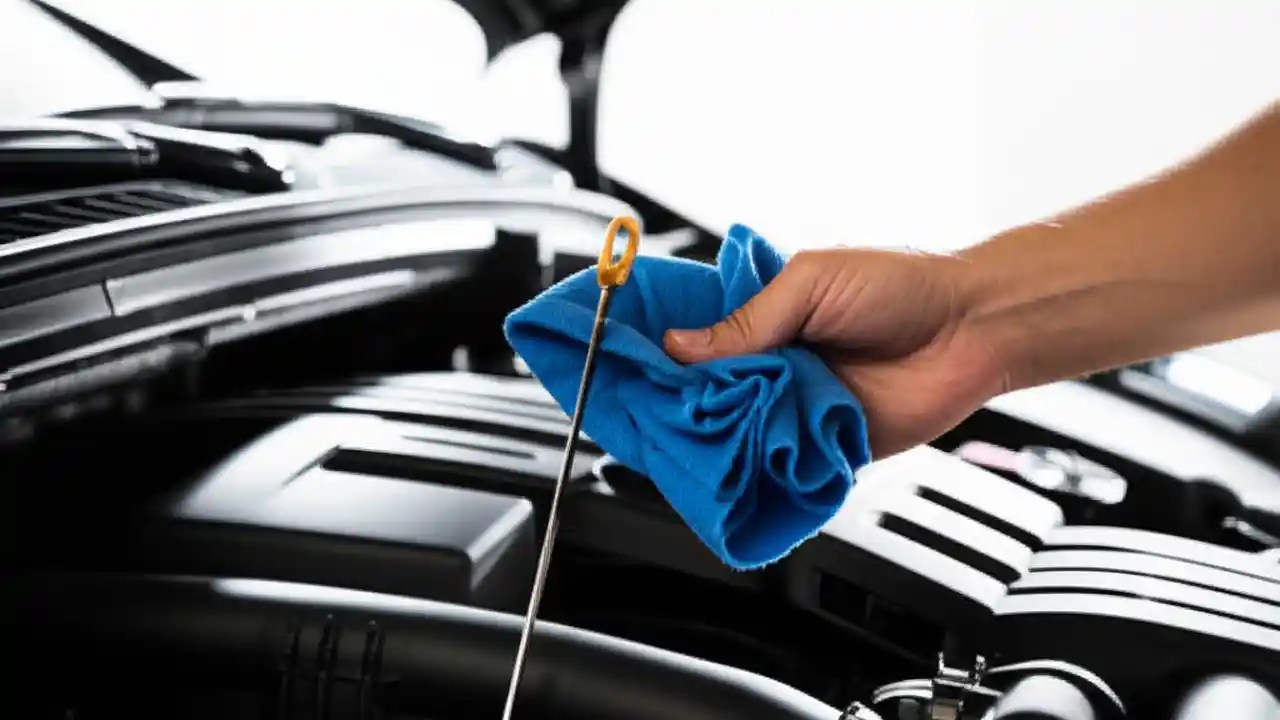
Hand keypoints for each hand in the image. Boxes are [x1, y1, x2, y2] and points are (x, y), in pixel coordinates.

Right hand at [663, 247, 1005, 457]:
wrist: (971, 330)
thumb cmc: (901, 288)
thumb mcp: (811, 284)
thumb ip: (747, 320)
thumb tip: (679, 347)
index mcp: (764, 316)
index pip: (695, 338)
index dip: (661, 352)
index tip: (625, 363)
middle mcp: (773, 364)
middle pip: (706, 393)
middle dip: (681, 402)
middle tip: (652, 409)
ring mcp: (793, 408)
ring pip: (735, 434)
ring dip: (716, 437)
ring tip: (691, 436)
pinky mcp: (820, 448)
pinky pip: (777, 466)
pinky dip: (756, 469)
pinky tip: (734, 466)